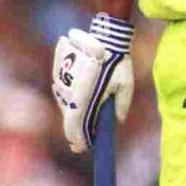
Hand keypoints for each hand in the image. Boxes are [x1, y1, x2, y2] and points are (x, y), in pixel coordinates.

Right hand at [52, 14, 133, 152]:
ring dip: (73, 115)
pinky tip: (78, 103)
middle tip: (81, 143)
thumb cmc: (118, 62)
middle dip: (75, 131)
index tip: (81, 148)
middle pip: (69, 118)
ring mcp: (62, 82)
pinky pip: (62, 93)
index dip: (78, 139)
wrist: (104, 37)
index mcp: (87, 97)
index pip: (76, 125)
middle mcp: (70, 92)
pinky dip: (69, 100)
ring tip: (82, 125)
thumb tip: (117, 121)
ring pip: (65, 106)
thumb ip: (122, 105)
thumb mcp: (126, 85)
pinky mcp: (59, 72)